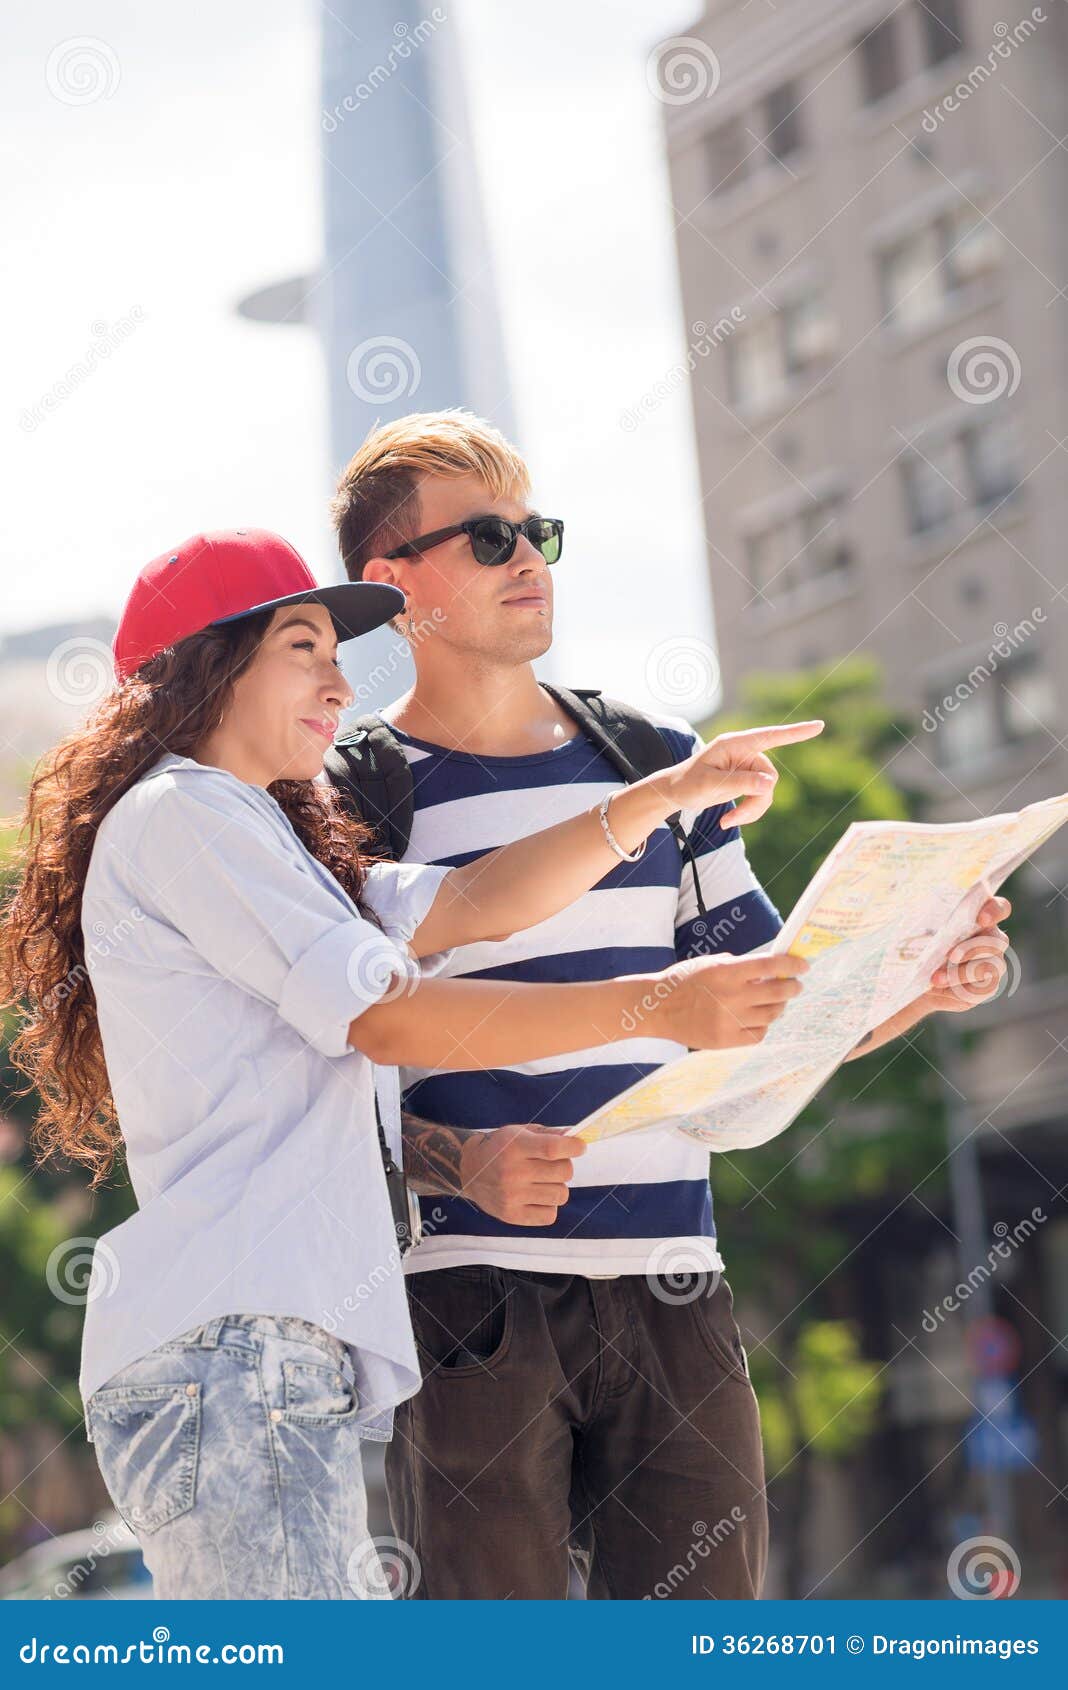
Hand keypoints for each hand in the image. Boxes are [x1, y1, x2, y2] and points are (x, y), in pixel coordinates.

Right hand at [459, 1123, 585, 1226]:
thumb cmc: (500, 1147)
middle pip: (563, 1172)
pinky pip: (550, 1215)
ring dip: (557, 1186)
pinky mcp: (512, 1215)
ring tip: (543, 1181)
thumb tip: (575, 1137)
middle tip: (553, 1164)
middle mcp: (512, 1172)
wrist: (468, 1169)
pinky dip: (549, 1206)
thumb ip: (548, 1134)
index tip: (580, 1146)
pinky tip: (537, 1197)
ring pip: (561, 1195)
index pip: (553, 1148)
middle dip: (564, 1166)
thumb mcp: (519, 1132)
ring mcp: (512, 1196)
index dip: (573, 1147)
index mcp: (514, 1147)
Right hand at [649, 952, 810, 1048]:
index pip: (771, 966)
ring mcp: (730, 1020)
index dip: (791, 966)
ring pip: (771, 1015)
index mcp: (727, 972)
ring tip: (775, 1003)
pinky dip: (762, 1026)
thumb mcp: (709, 963)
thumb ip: (739, 966)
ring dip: (778, 1007)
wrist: (657, 1008)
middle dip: (793, 988)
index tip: (803, 967)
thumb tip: (769, 970)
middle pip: (778, 993)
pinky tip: (758, 1020)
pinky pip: (758, 1035)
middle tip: (796, 986)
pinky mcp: (726, 1040)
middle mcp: (732, 996)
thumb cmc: (683, 980)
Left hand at [657, 720, 823, 827]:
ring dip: (751, 811)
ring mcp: (747, 767)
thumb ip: (741, 782)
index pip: (770, 736)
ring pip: (767, 791)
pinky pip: (760, 798)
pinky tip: (728, 820)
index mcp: (735, 744)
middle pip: (769, 777)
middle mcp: (744, 753)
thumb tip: (771, 783)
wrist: (675, 793)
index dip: (795, 733)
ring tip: (727, 822)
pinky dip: (748, 812)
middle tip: (733, 819)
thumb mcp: (711, 784)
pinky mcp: (747, 781)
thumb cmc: (687, 783)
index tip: (819, 726)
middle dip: (755, 802)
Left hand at [920, 895, 1012, 1013]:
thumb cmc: (918, 944)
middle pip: (996, 941)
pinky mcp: (988, 987)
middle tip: (949, 956)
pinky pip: (981, 989)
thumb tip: (913, 907)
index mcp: (980, 917)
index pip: (1001, 908)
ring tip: (935, 978)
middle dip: (972, 949)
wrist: (915, 978)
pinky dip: (958, 989)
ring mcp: (994, 963)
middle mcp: (992, 939)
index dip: (995, 911)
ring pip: (989, 967)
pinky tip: (940, 988)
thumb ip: (922, 915)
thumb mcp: (917, 927)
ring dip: (960, 973)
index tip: (981, 919)